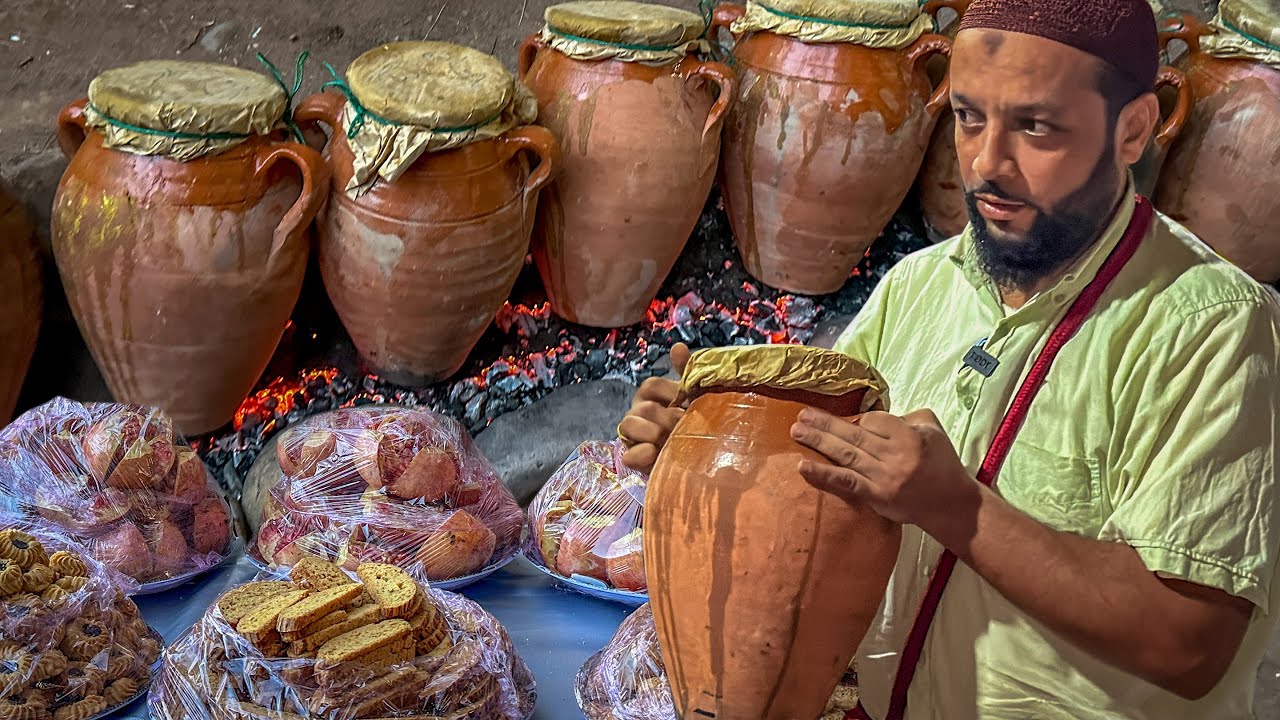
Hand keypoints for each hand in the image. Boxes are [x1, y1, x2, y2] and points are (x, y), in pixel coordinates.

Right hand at [618, 343, 691, 472]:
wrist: (703, 459)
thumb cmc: (697, 422)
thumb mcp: (698, 396)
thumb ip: (689, 372)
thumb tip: (677, 346)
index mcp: (652, 396)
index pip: (651, 385)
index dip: (670, 393)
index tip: (688, 402)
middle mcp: (639, 413)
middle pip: (644, 406)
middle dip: (667, 417)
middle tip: (686, 425)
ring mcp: (634, 436)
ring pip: (628, 424)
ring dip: (653, 432)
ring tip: (670, 440)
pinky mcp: (635, 459)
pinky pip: (628, 454)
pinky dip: (641, 453)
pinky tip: (654, 452)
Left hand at [789, 408, 977, 531]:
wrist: (949, 504)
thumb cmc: (941, 463)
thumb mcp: (932, 429)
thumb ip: (907, 416)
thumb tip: (874, 417)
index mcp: (909, 436)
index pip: (873, 420)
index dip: (861, 420)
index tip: (855, 422)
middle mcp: (894, 456)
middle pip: (853, 434)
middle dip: (824, 423)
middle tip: (801, 414)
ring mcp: (883, 477)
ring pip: (845, 454)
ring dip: (818, 441)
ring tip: (796, 431)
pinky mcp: (875, 496)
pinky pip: (845, 482)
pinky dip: (822, 474)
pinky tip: (802, 466)